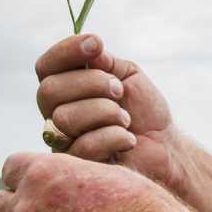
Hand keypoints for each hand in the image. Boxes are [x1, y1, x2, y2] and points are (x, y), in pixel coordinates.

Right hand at [33, 34, 187, 196]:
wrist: (165, 147)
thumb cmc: (143, 110)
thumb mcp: (128, 76)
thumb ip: (106, 62)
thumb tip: (92, 50)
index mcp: (65, 88)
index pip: (46, 67)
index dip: (66, 52)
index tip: (96, 44)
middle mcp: (55, 113)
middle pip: (49, 91)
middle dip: (90, 83)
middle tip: (119, 90)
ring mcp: (62, 141)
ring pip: (63, 118)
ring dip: (106, 112)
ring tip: (126, 119)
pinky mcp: (75, 167)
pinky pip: (83, 146)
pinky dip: (114, 137)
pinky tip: (128, 140)